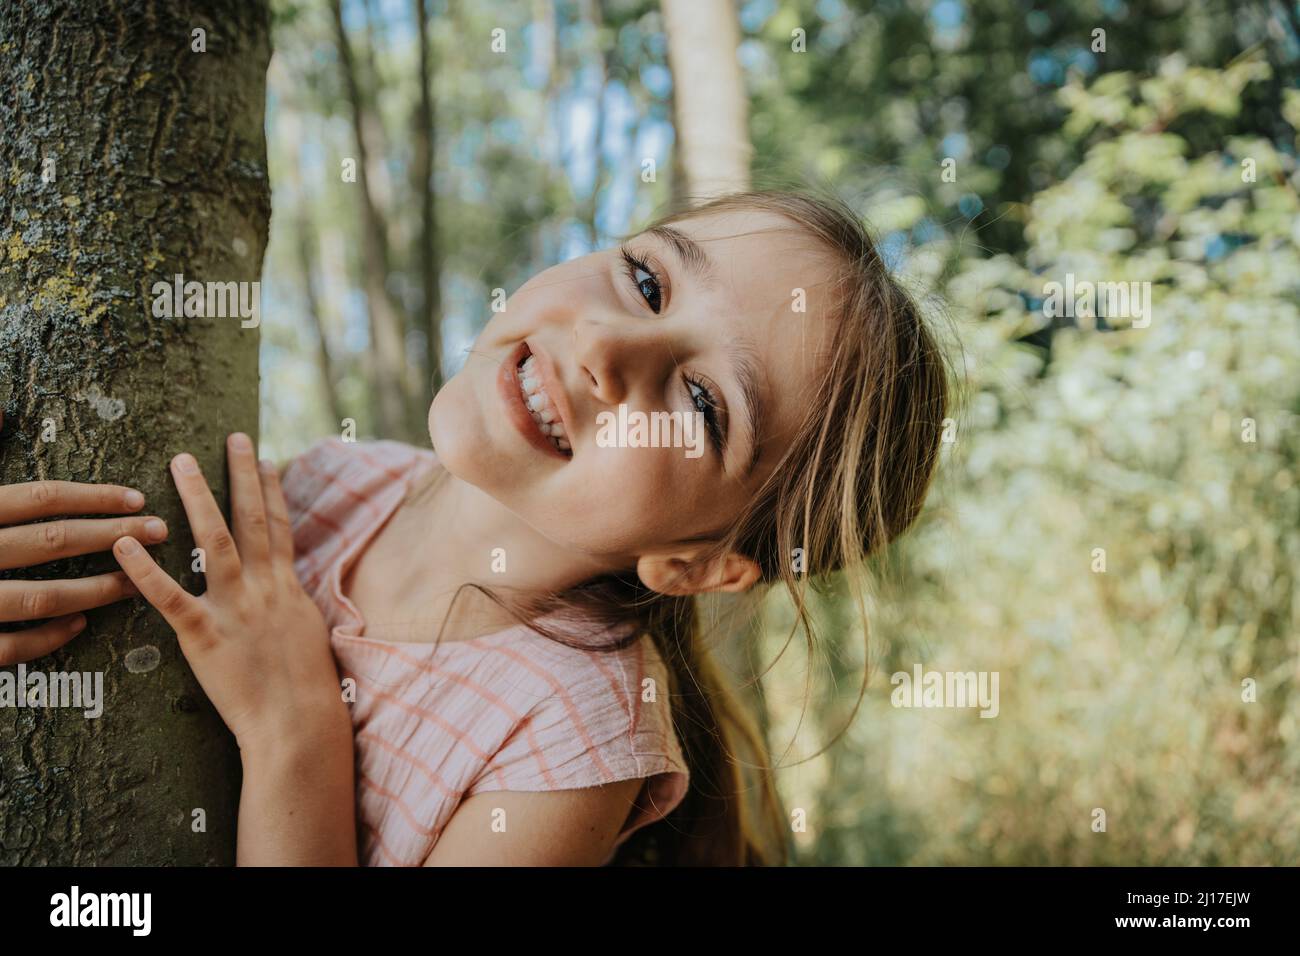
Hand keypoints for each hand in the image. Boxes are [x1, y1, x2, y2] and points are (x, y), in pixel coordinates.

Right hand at [0, 408, 169, 665]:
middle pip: (48, 543)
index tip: (138, 497)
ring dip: (93, 589)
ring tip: (135, 583)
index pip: (38, 497)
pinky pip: (7, 647)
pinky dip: (46, 637)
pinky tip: (80, 624)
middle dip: (111, 536)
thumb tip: (0, 405)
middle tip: (159, 532)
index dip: (93, 496)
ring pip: (37, 597)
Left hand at [111, 432, 346, 750]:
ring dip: (198, 498)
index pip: (281, 528)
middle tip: (231, 437)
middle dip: (242, 475)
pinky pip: (171, 597)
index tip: (267, 457)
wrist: (298, 723)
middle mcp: (264, 589)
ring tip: (182, 463)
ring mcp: (235, 609)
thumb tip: (290, 588)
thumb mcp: (309, 635)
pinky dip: (145, 571)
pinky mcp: (205, 636)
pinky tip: (125, 545)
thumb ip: (293, 605)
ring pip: (215, 541)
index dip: (274, 490)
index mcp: (288, 589)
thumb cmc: (308, 688)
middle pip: (253, 519)